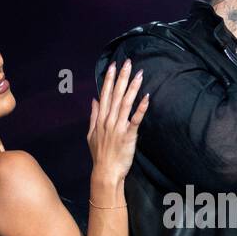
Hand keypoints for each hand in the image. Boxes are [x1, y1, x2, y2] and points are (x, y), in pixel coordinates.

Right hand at [88, 58, 149, 184]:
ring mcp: (118, 128)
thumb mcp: (91, 134)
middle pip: (115, 95)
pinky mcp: (128, 136)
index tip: (113, 66)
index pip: (105, 94)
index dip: (109, 79)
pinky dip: (141, 108)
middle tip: (128, 62)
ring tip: (139, 75)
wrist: (106, 172)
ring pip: (125, 103)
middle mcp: (108, 121)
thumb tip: (94, 100)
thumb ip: (93, 116)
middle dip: (122, 77)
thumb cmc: (100, 155)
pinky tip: (146, 97)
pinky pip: (135, 119)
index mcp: (101, 119)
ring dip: (132, 88)